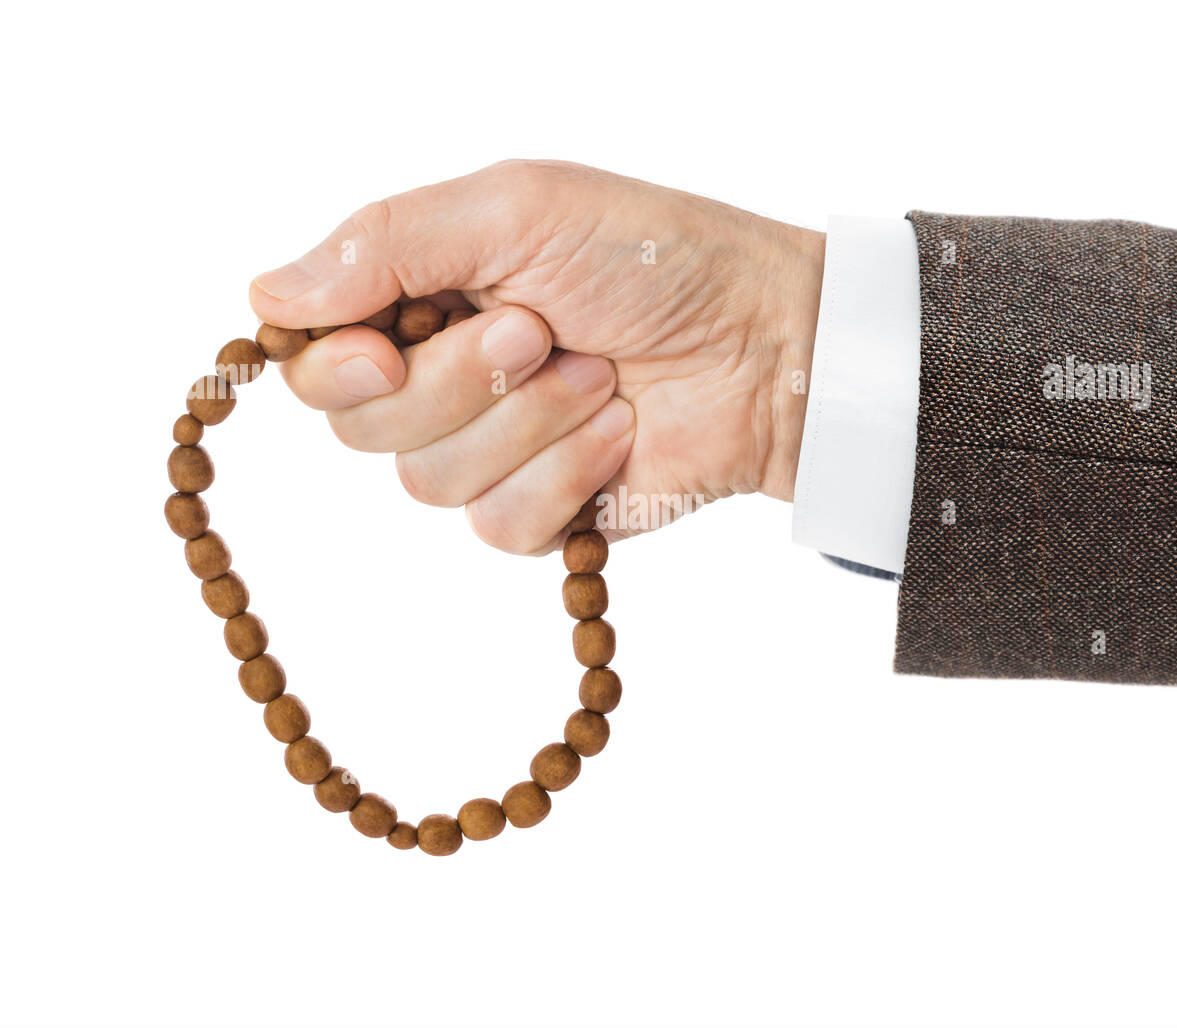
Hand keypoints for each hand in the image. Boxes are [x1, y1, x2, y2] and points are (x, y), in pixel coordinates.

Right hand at [249, 160, 823, 553]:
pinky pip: (498, 526)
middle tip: (540, 333)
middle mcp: (442, 377)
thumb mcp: (518, 210)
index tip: (387, 348)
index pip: (315, 356)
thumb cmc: (656, 258)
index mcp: (423, 297)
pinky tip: (618, 435)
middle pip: (361, 427)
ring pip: (429, 482)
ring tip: (599, 376)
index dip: (337, 365)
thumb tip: (267, 297)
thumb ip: (387, 243)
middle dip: (457, 382)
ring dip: (526, 424)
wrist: (766, 346)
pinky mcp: (541, 512)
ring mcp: (490, 450)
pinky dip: (564, 476)